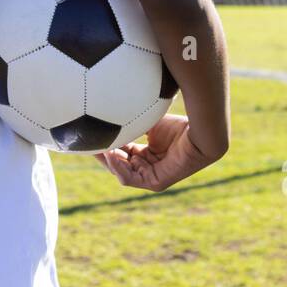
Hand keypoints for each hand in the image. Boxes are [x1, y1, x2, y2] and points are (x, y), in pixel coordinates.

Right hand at [95, 114, 217, 191]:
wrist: (199, 133)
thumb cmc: (179, 125)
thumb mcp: (148, 122)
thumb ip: (131, 119)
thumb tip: (113, 103)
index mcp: (145, 154)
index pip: (119, 152)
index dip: (105, 145)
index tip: (91, 135)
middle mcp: (147, 166)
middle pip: (117, 163)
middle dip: (102, 154)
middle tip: (87, 144)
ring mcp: (150, 176)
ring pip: (121, 172)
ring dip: (108, 161)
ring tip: (98, 148)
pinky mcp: (155, 183)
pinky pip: (130, 179)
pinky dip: (118, 168)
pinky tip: (111, 154)